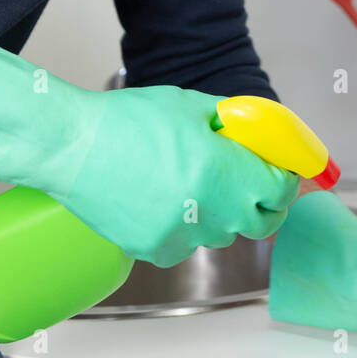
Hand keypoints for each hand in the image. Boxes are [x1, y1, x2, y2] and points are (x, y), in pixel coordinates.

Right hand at [0, 21, 299, 266]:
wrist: (71, 146)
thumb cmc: (127, 121)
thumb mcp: (190, 107)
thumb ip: (232, 123)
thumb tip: (259, 131)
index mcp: (221, 171)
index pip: (278, 190)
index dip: (284, 180)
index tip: (280, 172)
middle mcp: (205, 210)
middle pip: (259, 223)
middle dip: (263, 204)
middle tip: (253, 185)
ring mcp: (179, 236)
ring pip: (221, 234)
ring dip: (221, 214)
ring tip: (196, 184)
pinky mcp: (153, 250)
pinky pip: (186, 244)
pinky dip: (185, 227)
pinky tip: (165, 200)